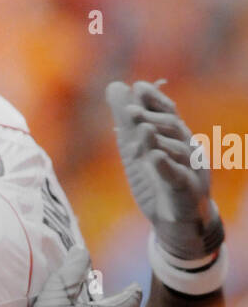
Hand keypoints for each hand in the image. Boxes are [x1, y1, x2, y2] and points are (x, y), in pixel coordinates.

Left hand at [106, 79, 223, 262]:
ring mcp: (191, 170)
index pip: (169, 112)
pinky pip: (179, 176)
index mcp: (176, 136)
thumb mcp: (137, 148)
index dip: (155, 99)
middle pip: (175, 127)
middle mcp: (187, 149)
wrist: (176, 221)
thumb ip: (127, 120)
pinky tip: (153, 157)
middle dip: (153, 117)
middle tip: (130, 112)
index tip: (138, 87)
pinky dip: (166, 166)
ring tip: (141, 130)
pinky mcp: (188, 191)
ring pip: (179, 150)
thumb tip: (115, 86)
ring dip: (158, 139)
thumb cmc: (158, 179)